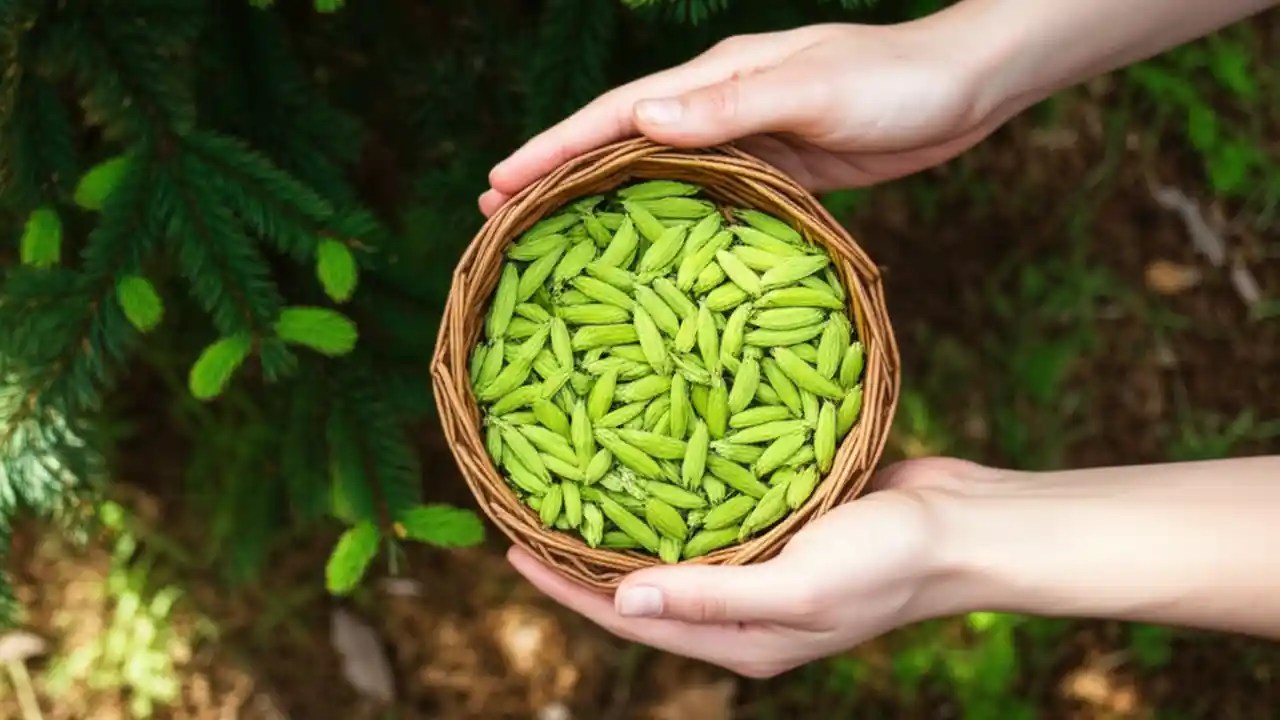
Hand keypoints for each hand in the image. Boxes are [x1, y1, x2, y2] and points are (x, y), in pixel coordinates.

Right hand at [481, 19, 1019, 215]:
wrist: (967, 85)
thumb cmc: (895, 81)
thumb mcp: (814, 89)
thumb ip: (730, 106)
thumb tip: (641, 115)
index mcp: (716, 79)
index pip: (613, 114)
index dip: (553, 149)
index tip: (497, 184)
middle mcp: (719, 107)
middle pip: (619, 143)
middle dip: (557, 176)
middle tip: (496, 220)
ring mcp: (746, 139)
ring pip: (656, 175)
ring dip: (602, 203)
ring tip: (550, 240)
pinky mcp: (778, 171)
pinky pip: (706, 199)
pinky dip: (666, 221)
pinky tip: (648, 254)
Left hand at [507, 458, 998, 677]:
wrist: (964, 526)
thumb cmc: (887, 563)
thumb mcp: (797, 588)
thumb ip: (711, 599)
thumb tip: (620, 604)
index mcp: (741, 640)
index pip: (631, 619)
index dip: (569, 588)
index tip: (513, 550)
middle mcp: (744, 611)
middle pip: (644, 587)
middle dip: (587, 558)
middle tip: (530, 511)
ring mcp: (764, 569)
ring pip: (676, 548)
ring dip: (629, 522)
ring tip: (574, 484)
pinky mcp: (784, 527)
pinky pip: (713, 515)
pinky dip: (675, 494)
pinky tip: (649, 461)